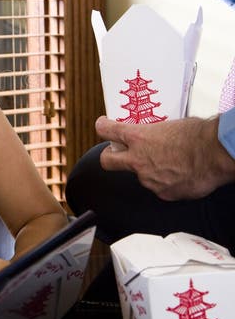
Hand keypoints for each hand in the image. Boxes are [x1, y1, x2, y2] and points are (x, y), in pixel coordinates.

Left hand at [95, 115, 234, 199]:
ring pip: (141, 175)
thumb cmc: (198, 135)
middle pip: (108, 161)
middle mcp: (138, 160)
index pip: (108, 131)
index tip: (102, 126)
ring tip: (170, 161)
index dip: (102, 127)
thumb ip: (156, 133)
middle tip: (114, 153)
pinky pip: (159, 187)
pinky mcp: (163, 193)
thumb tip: (156, 135)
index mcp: (139, 137)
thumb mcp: (170, 125)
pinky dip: (166, 181)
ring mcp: (149, 179)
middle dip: (108, 157)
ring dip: (149, 169)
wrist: (215, 154)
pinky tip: (180, 173)